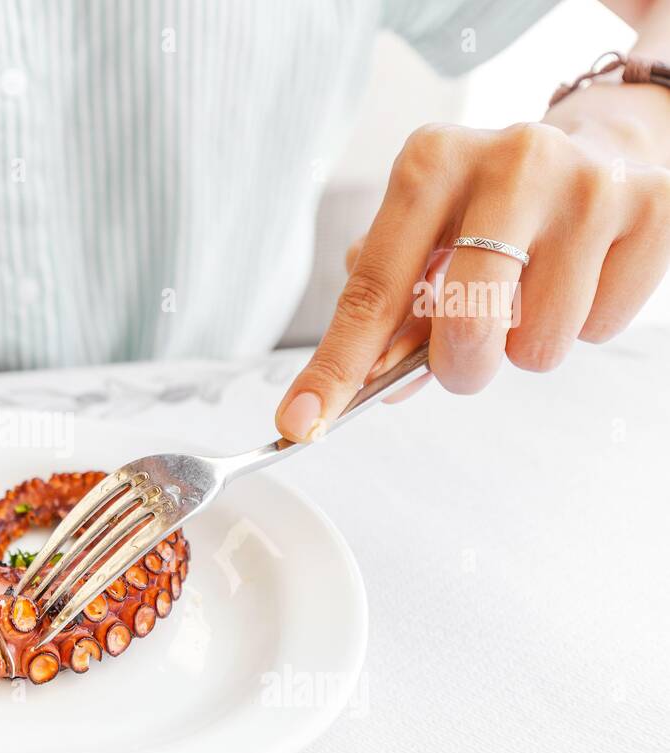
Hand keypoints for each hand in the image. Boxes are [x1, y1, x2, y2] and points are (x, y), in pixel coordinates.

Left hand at [276, 120, 669, 440]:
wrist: (597, 149)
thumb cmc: (489, 212)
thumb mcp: (422, 240)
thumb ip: (388, 315)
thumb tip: (365, 390)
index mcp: (431, 162)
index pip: (373, 290)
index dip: (336, 368)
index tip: (301, 421)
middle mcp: (510, 158)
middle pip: (464, 325)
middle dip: (459, 366)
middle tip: (467, 351)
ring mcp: (589, 181)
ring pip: (539, 343)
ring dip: (524, 345)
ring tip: (533, 291)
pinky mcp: (656, 207)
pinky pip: (603, 329)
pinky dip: (584, 325)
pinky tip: (581, 276)